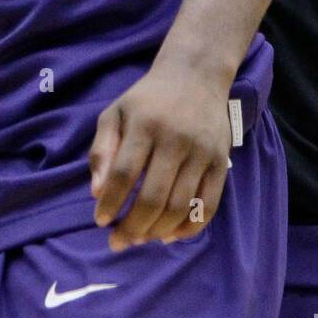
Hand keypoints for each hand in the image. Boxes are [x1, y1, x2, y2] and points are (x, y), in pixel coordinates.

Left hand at [89, 62, 231, 251]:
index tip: (101, 222)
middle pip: (153, 196)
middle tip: (119, 241)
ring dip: (157, 230)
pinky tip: (170, 236)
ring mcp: (201, 152)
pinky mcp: (221, 162)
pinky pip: (208, 205)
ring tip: (140, 238)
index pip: (124, 173)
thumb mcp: (115, 113)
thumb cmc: (147, 99)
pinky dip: (190, 228)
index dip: (111, 202)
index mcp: (144, 124)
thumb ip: (101, 150)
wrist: (195, 76)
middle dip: (133, 226)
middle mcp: (174, 139)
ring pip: (180, 205)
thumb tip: (96, 193)